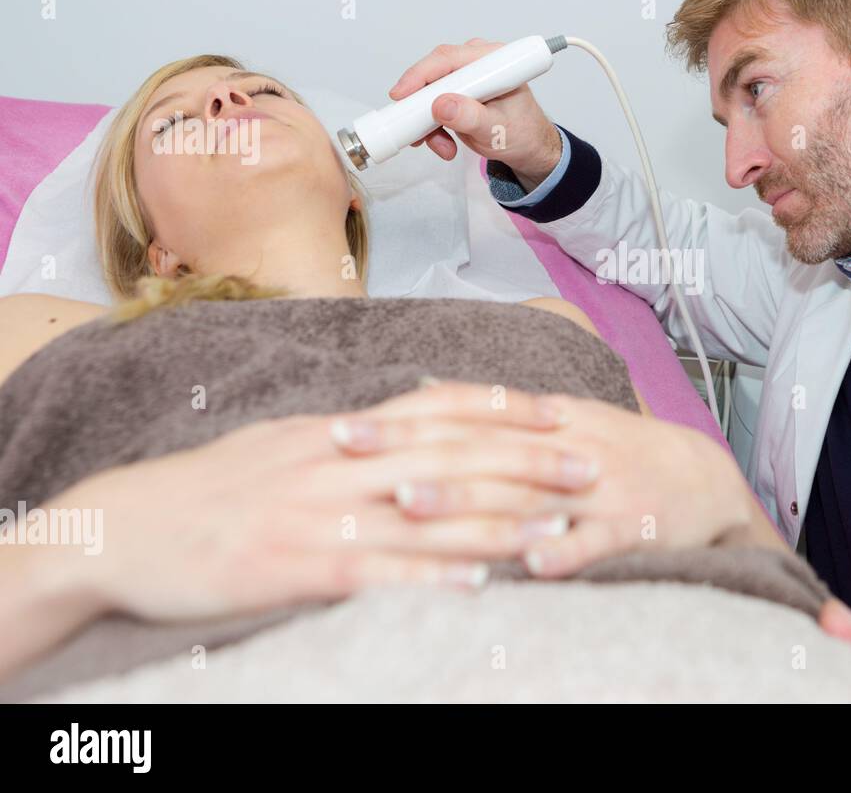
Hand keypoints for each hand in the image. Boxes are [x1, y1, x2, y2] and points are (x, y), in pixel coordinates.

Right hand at [42, 384, 599, 623]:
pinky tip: (481, 582)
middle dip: (527, 461)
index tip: (557, 410)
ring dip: (502, 521)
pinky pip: (378, 572)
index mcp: (334, 431)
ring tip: (562, 528)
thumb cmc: (203, 489)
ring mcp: (316, 515)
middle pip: (451, 456)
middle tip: (591, 467)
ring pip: (428, 513)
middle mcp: (336, 463)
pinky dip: (433, 576)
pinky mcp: (294, 568)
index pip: (433, 407)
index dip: (500, 408)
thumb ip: (340, 437)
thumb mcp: (276, 444)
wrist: (120, 528)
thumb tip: (387, 423)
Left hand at [335, 381, 766, 576]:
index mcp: (541, 420)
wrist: (702, 480)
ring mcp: (597, 488)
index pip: (462, 416)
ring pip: (527, 494)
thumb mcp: (558, 417)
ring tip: (413, 508)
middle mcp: (562, 447)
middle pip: (479, 449)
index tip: (341, 430)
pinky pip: (598, 542)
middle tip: (350, 460)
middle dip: (412, 454)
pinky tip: (532, 566)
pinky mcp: (633, 527)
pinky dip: (567, 551)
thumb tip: (421, 389)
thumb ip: (492, 410)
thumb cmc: (618, 450)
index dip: (401, 421)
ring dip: (470, 500)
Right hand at [388, 38, 563, 189]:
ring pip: (429, 92)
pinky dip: (430, 126)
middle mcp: (477, 63)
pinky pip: (431, 105)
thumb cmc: (523, 134)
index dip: (421, 74)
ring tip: (443, 147)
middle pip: (433, 73)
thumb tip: (441, 105)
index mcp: (494, 61)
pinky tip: (443, 143)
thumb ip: (471, 118)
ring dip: (427, 121)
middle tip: (416, 131)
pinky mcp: (457, 93)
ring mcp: (466, 78)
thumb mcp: (497, 130)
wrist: (529, 149)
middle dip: (421, 104)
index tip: (402, 95)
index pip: (449, 58)